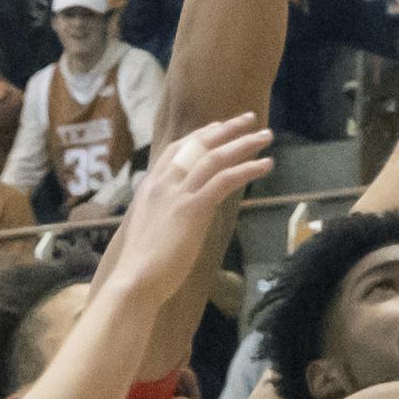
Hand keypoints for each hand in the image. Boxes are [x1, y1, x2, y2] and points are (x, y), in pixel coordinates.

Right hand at [96, 114, 275, 309]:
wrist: (133, 280)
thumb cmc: (141, 266)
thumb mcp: (150, 230)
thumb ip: (164, 215)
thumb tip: (178, 216)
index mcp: (150, 187)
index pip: (177, 149)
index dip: (200, 135)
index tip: (219, 126)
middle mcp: (163, 183)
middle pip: (199, 145)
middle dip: (226, 129)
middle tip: (250, 118)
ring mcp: (177, 194)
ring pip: (215, 157)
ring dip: (243, 144)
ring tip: (265, 136)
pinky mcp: (192, 209)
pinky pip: (224, 180)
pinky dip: (247, 169)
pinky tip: (265, 164)